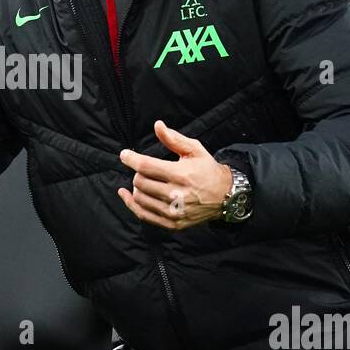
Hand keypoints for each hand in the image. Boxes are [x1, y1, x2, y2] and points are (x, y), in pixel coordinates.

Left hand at [117, 120, 232, 230]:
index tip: (124, 155)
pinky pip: (143, 214)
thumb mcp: (195, 150)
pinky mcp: (172, 223)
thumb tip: (157, 125)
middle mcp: (176, 195)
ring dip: (137, 187)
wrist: (225, 196)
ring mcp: (173, 212)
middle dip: (138, 173)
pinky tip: (127, 195)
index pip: (146, 166)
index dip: (131, 159)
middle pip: (140, 182)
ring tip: (144, 181)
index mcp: (181, 175)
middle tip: (145, 169)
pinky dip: (132, 204)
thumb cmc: (207, 170)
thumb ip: (174, 139)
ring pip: (139, 198)